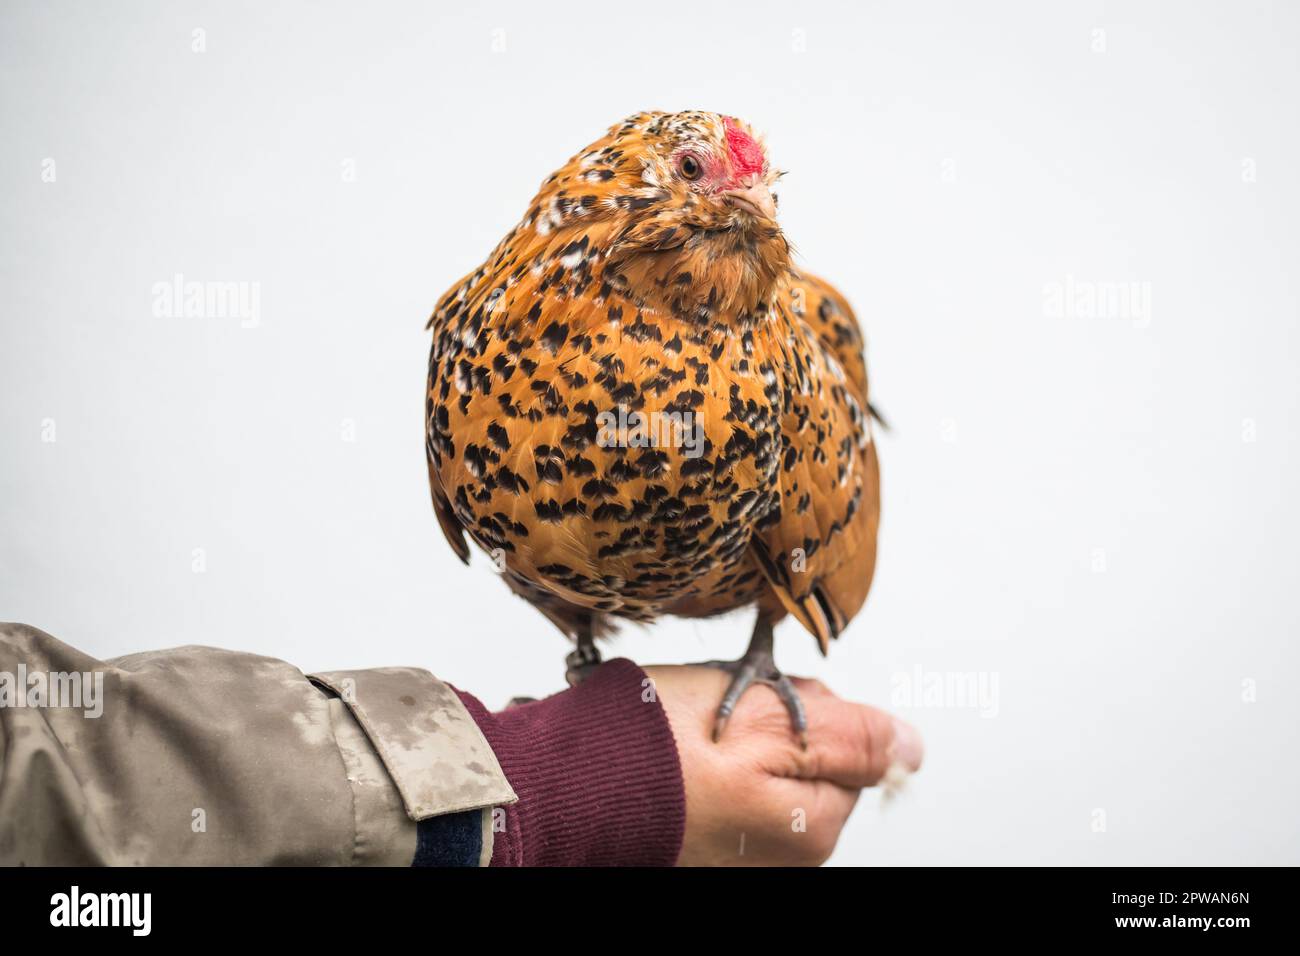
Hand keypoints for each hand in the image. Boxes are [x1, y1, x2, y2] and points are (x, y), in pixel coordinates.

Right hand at [643, 665, 922, 865]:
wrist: (564, 783)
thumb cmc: (660, 752)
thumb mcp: (773, 722)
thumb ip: (853, 736)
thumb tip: (911, 748)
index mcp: (816, 826)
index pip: (846, 740)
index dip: (802, 706)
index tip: (756, 702)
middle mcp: (784, 852)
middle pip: (805, 752)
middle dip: (767, 719)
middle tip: (718, 712)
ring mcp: (737, 849)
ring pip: (758, 761)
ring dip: (729, 734)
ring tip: (685, 730)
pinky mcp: (696, 839)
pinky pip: (716, 779)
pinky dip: (696, 757)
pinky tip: (668, 751)